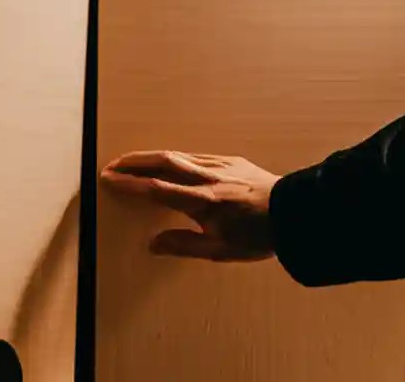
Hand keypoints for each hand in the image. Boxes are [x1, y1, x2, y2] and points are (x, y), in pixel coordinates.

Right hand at [101, 151, 278, 261]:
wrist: (296, 213)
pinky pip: (195, 155)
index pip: (156, 189)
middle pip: (162, 161)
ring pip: (177, 154)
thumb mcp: (221, 251)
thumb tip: (152, 244)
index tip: (108, 179)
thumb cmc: (259, 237)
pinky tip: (168, 161)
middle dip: (133, 162)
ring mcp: (219, 165)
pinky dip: (175, 156)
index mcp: (202, 202)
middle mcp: (207, 178)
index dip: (129, 184)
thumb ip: (184, 245)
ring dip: (151, 156)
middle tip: (111, 165)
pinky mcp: (230, 160)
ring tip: (132, 162)